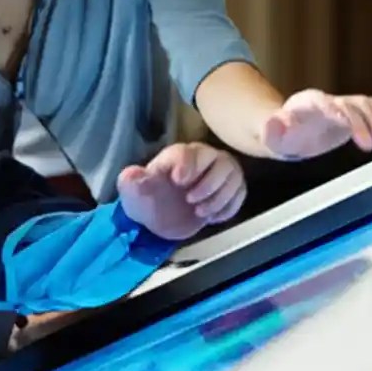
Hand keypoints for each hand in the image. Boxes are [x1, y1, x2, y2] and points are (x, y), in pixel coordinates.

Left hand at [117, 142, 245, 240]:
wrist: (161, 217)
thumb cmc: (147, 198)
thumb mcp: (132, 192)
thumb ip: (131, 182)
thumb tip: (132, 174)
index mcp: (178, 155)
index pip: (190, 152)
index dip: (188, 165)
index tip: (178, 181)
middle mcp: (203, 159)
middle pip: (221, 162)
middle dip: (209, 184)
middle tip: (190, 201)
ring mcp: (219, 174)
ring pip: (234, 178)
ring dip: (219, 198)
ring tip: (199, 212)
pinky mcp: (230, 191)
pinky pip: (240, 195)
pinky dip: (228, 208)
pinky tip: (212, 218)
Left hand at [262, 89, 371, 158]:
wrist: (287, 134)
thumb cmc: (279, 137)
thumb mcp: (271, 137)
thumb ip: (272, 130)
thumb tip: (275, 122)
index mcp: (308, 103)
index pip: (328, 104)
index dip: (342, 113)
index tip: (351, 129)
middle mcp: (327, 101)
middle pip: (351, 105)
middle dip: (364, 123)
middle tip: (371, 146)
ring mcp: (341, 106)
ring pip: (365, 104)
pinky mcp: (351, 113)